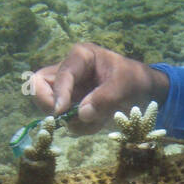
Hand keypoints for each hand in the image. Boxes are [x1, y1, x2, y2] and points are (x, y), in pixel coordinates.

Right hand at [29, 42, 169, 133]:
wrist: (145, 92)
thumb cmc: (136, 80)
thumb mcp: (126, 86)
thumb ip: (105, 98)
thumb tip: (81, 114)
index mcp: (81, 57)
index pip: (60, 75)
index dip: (57, 94)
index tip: (61, 112)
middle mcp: (69, 71)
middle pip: (38, 87)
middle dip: (50, 106)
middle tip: (67, 119)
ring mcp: (68, 89)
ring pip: (50, 107)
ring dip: (72, 120)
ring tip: (99, 118)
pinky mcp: (71, 105)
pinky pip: (65, 121)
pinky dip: (81, 126)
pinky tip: (99, 120)